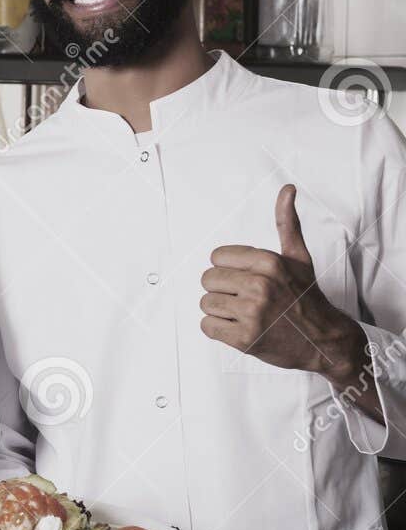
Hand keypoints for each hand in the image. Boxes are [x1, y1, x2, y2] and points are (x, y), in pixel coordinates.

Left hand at [200, 184, 369, 387]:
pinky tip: (240, 327)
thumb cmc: (306, 297)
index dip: (228, 268)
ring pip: (205, 303)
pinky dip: (219, 329)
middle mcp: (260, 286)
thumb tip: (287, 188)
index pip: (216, 257)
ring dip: (220, 310)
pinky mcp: (244, 339)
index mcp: (269, 262)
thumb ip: (287, 223)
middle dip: (223, 289)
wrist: (325, 340)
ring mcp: (251, 314)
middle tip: (246, 297)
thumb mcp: (298, 257)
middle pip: (207, 279)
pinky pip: (206, 326)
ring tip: (244, 313)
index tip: (246, 278)